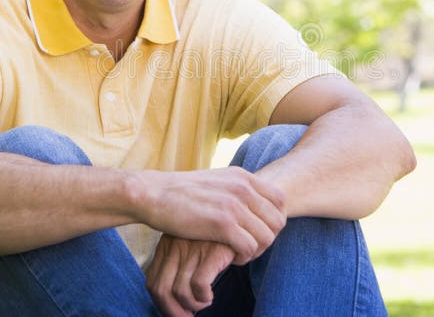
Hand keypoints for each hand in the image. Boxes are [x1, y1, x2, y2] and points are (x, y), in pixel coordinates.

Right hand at [136, 167, 285, 263]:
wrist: (153, 194)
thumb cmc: (181, 192)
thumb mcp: (216, 181)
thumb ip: (237, 188)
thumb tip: (253, 201)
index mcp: (243, 176)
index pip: (280, 200)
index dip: (273, 220)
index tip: (256, 231)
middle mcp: (243, 188)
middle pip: (278, 221)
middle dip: (267, 238)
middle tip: (248, 246)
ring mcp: (234, 205)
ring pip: (266, 237)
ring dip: (255, 251)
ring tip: (236, 253)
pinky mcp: (222, 223)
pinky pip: (249, 247)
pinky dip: (242, 258)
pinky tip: (227, 257)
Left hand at [145, 235, 234, 315]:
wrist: (244, 217)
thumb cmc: (217, 235)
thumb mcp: (191, 243)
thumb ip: (179, 262)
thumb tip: (173, 299)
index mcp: (167, 243)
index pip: (153, 282)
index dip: (162, 303)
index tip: (176, 311)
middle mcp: (176, 244)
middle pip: (161, 289)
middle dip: (172, 312)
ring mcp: (194, 247)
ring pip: (180, 291)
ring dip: (193, 305)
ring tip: (204, 301)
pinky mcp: (213, 251)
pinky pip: (199, 285)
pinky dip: (204, 297)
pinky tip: (211, 295)